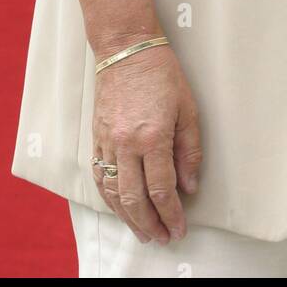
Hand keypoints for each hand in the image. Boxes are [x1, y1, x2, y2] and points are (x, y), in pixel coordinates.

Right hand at [91, 42, 201, 243]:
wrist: (125, 48)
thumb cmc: (161, 73)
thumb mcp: (187, 108)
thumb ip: (189, 150)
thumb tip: (189, 186)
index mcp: (153, 136)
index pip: (161, 189)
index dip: (171, 214)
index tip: (179, 229)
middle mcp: (126, 144)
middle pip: (135, 199)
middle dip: (150, 224)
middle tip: (163, 238)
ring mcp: (107, 142)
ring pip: (114, 193)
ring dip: (128, 218)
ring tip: (143, 232)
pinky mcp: (97, 137)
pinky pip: (99, 177)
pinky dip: (109, 198)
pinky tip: (119, 208)